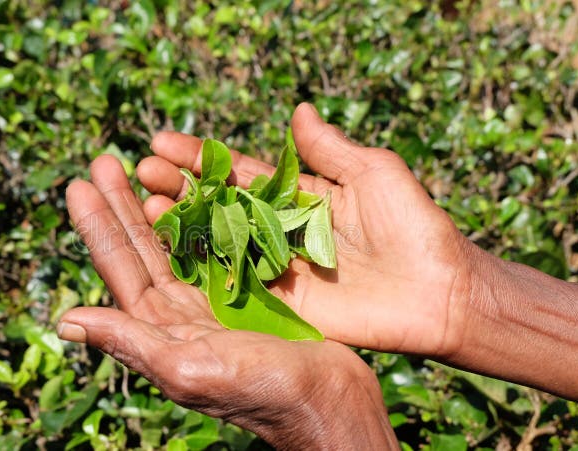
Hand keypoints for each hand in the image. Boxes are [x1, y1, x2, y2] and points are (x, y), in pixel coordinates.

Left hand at [60, 156, 397, 448]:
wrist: (328, 403)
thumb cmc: (261, 391)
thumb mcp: (187, 366)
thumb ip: (130, 341)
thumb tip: (66, 319)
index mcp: (157, 330)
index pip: (118, 269)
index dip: (97, 226)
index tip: (79, 184)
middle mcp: (177, 315)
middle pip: (140, 250)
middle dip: (121, 205)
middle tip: (105, 160)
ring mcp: (211, 303)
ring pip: (174, 245)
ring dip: (156, 206)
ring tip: (142, 168)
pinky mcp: (246, 295)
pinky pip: (215, 249)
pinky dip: (202, 221)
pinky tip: (196, 195)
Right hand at [137, 103, 472, 357]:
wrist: (436, 291)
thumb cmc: (413, 224)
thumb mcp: (373, 172)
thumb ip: (329, 149)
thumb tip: (298, 111)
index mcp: (298, 194)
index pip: (238, 171)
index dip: (201, 157)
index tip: (163, 142)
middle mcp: (278, 228)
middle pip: (217, 204)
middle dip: (178, 185)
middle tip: (141, 170)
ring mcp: (274, 265)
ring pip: (215, 239)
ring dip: (179, 220)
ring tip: (145, 200)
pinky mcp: (278, 300)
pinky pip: (231, 280)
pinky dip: (198, 263)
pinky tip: (166, 245)